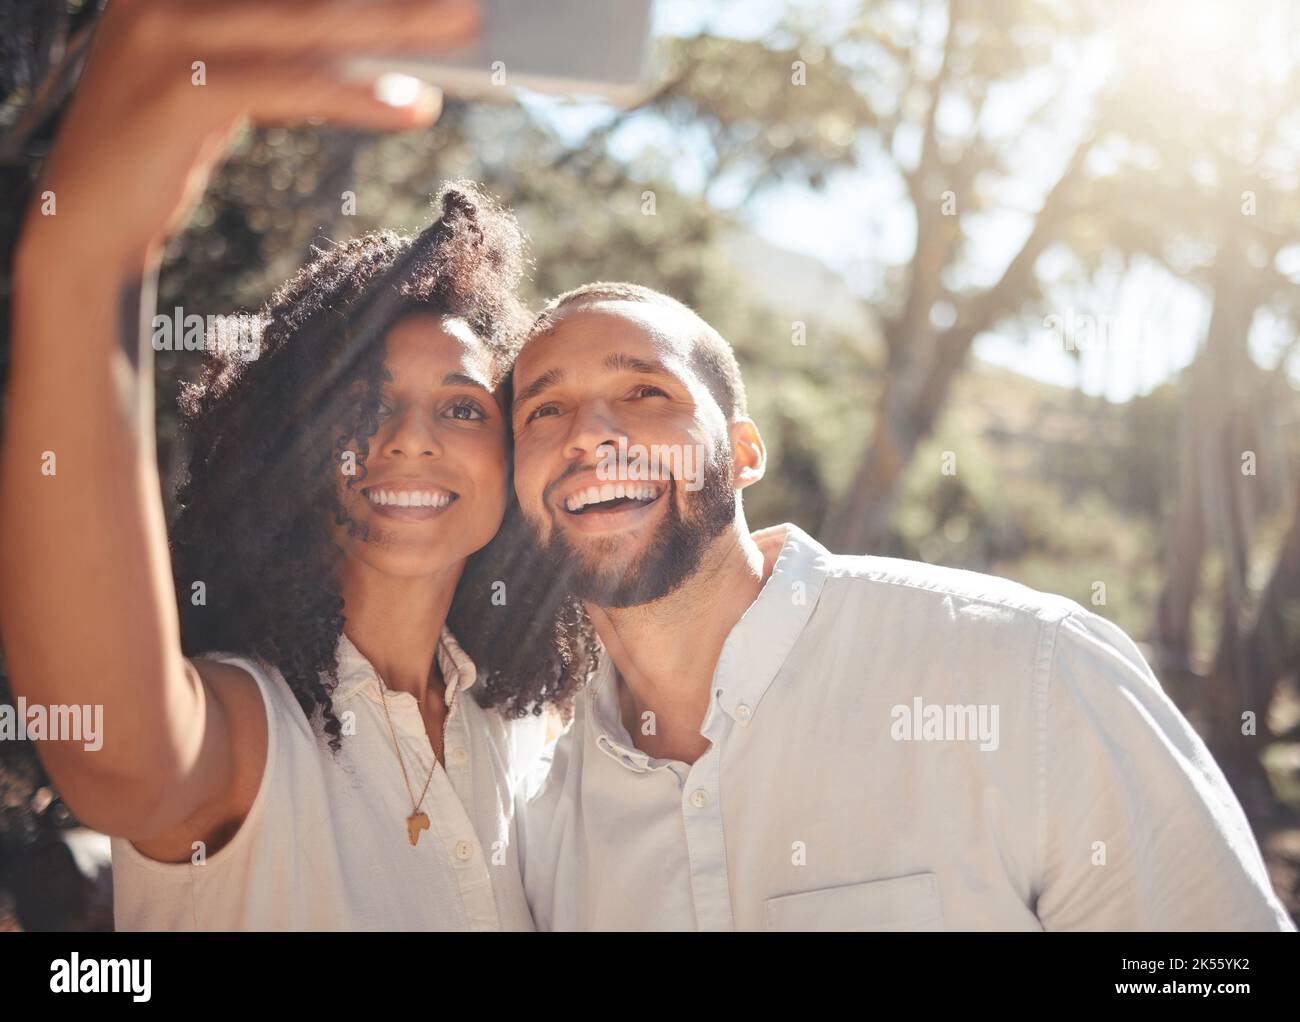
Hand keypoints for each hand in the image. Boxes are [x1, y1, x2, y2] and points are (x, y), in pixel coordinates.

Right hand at [19, 0, 479, 271]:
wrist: (80, 224)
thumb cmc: (161, 149)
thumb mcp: (222, 81)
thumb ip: (282, 51)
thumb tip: (376, 46)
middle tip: (465, 1)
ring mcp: (163, 31)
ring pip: (304, 21)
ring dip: (393, 26)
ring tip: (460, 33)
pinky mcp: (178, 89)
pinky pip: (288, 84)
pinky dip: (355, 94)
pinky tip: (409, 105)